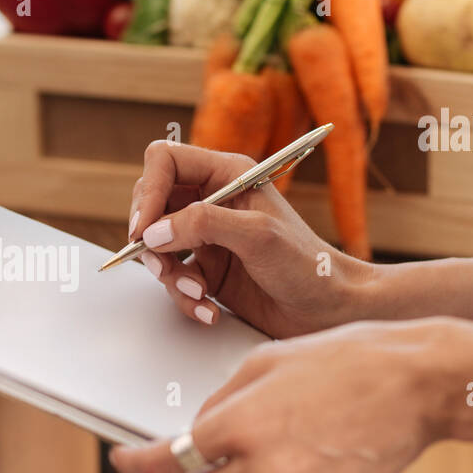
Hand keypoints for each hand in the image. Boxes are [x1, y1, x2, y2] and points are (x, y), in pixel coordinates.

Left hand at [109, 320, 461, 472]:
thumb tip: (191, 434)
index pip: (164, 460)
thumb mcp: (265, 362)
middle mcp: (262, 471)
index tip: (121, 459)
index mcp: (240, 425)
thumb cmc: (344, 358)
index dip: (133, 463)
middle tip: (161, 472)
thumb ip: (219, 403)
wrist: (419, 383)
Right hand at [127, 141, 375, 337]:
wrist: (328, 309)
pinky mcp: (207, 270)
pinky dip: (184, 297)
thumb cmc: (307, 265)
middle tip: (162, 264)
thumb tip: (152, 233)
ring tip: (197, 293)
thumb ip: (202, 224)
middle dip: (152, 238)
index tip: (144, 228)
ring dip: (169, 274)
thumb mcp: (256, 235)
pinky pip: (174, 279)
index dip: (148, 191)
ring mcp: (207, 237)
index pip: (166, 162)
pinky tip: (208, 308)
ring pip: (157, 246)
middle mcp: (213, 201)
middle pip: (152, 204)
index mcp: (228, 175)